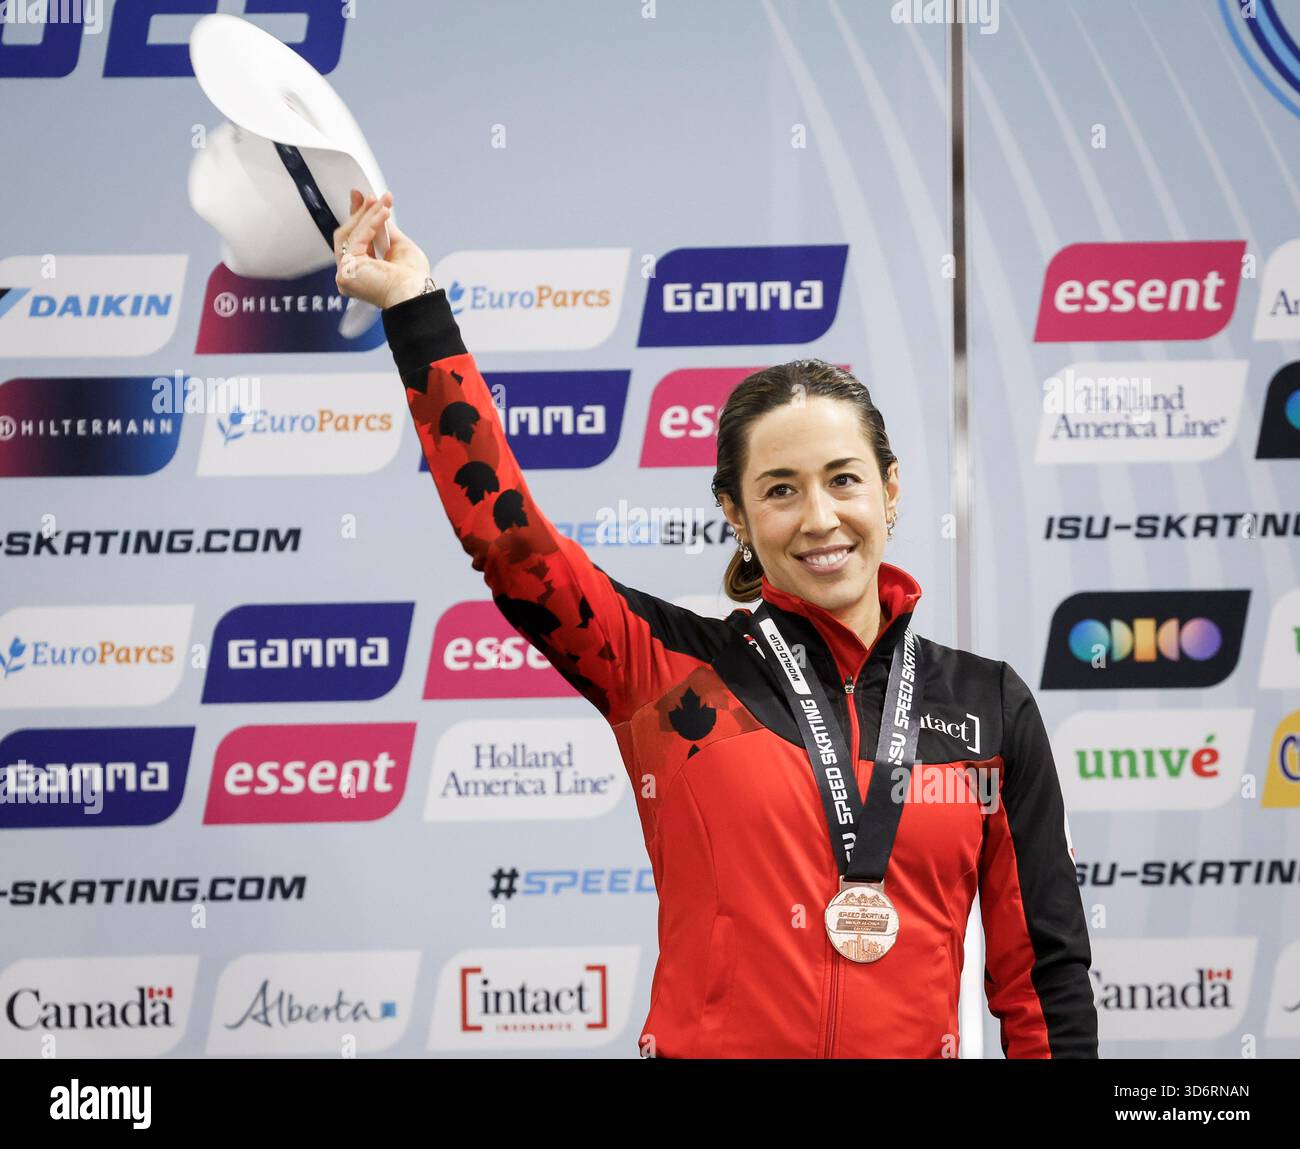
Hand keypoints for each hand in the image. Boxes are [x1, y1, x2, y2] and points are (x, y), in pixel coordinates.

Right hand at [333, 189, 431, 309]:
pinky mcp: (347, 270)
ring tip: (382, 205)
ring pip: (351, 234)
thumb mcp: (399, 247)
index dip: (358, 217)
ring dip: (367, 216)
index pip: (355, 239)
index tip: (365, 199)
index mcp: (362, 271)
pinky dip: (371, 224)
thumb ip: (386, 231)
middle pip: (348, 235)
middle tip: (369, 196)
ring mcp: (346, 273)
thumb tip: (379, 211)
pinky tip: (383, 214)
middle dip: (360, 213)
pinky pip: (357, 239)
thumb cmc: (412, 280)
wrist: (416, 294)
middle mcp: (351, 273)